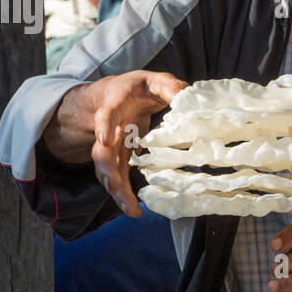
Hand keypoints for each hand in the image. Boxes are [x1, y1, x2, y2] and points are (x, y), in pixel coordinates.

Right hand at [41, 70, 186, 215]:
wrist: (119, 94)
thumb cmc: (138, 87)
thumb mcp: (156, 80)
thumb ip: (170, 87)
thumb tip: (188, 99)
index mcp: (116, 104)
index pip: (107, 114)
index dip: (104, 125)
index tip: (105, 139)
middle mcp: (108, 128)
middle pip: (102, 152)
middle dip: (108, 171)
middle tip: (116, 189)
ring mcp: (112, 145)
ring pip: (108, 169)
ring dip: (117, 190)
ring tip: (131, 210)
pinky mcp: (119, 156)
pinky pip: (118, 176)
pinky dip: (125, 192)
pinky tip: (134, 209)